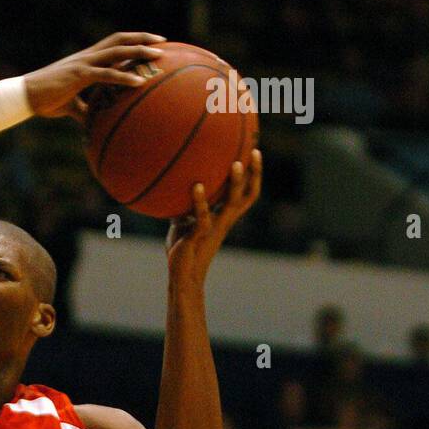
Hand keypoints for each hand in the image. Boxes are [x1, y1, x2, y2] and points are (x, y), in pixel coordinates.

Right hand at [24, 32, 165, 123]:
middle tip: (163, 42)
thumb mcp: (69, 106)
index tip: (150, 43)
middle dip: (142, 38)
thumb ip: (84, 110)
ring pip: (117, 50)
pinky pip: (106, 74)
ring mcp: (84, 63)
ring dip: (139, 50)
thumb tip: (93, 123)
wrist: (26, 97)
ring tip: (158, 55)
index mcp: (86, 60)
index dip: (131, 41)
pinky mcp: (79, 75)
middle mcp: (88, 56)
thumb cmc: (46, 100)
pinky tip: (138, 81)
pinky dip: (123, 76)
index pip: (113, 44)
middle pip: (120, 39)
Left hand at [166, 149, 261, 286]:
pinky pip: (203, 216)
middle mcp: (224, 221)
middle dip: (254, 173)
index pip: (246, 194)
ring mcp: (214, 228)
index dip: (254, 175)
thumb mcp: (183, 222)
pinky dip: (200, 201)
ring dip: (236, 183)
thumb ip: (183, 204)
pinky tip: (196, 186)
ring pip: (232, 203)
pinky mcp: (200, 236)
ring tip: (235, 164)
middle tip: (254, 152)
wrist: (182, 276)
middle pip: (247, 195)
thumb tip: (174, 183)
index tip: (254, 152)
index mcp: (224, 217)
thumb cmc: (183, 249)